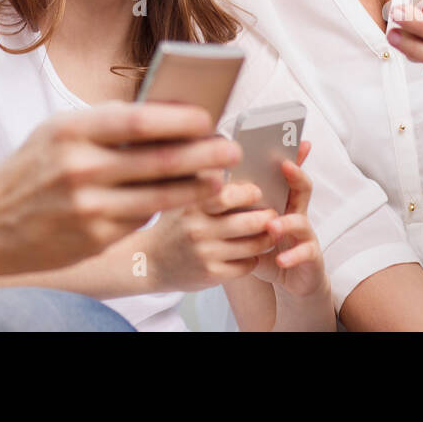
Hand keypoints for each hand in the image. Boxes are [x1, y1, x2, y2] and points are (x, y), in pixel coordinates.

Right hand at [0, 102, 240, 275]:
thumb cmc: (32, 168)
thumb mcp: (59, 131)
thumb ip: (106, 123)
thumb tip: (163, 111)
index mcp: (72, 131)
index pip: (138, 120)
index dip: (180, 118)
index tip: (207, 116)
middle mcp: (81, 168)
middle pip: (159, 160)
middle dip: (203, 153)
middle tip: (230, 147)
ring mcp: (89, 207)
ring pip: (160, 196)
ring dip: (196, 186)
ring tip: (220, 177)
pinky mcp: (95, 238)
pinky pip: (141, 219)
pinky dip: (166, 207)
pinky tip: (184, 198)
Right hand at [144, 178, 279, 291]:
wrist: (149, 262)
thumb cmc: (173, 224)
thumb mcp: (181, 198)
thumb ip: (203, 180)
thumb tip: (226, 148)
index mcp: (192, 205)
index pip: (228, 195)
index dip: (249, 192)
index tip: (256, 191)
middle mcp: (197, 229)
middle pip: (248, 222)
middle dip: (268, 217)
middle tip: (273, 213)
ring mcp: (205, 254)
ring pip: (252, 245)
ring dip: (267, 238)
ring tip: (270, 232)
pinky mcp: (211, 275)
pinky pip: (246, 265)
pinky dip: (254, 257)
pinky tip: (251, 251)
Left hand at [246, 141, 326, 299]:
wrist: (289, 281)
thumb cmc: (266, 248)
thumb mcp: (251, 226)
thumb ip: (239, 208)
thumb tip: (210, 184)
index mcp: (282, 201)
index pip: (286, 173)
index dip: (289, 156)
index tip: (284, 138)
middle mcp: (296, 213)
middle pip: (302, 187)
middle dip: (296, 174)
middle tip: (285, 165)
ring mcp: (305, 234)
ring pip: (301, 221)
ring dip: (286, 222)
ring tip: (272, 225)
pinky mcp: (311, 257)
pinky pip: (305, 253)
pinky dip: (292, 256)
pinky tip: (280, 260)